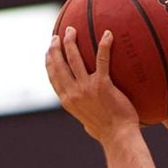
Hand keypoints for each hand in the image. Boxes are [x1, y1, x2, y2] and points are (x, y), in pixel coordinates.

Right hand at [46, 27, 139, 141]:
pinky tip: (108, 34)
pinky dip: (104, 45)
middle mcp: (73, 93)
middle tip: (58, 36)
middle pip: (59, 64)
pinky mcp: (102, 85)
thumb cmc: (107, 133)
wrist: (118, 138)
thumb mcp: (88, 123)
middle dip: (56, 47)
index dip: (49, 61)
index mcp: (67, 101)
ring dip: (71, 42)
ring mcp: (86, 88)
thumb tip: (87, 111)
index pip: (53, 76)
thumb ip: (84, 111)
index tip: (49, 50)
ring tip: (72, 30)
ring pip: (74, 58)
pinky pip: (102, 60)